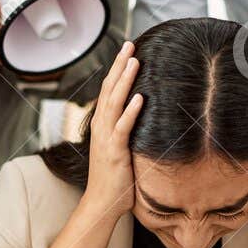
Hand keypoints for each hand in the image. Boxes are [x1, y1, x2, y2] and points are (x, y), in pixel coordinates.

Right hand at [79, 41, 141, 222]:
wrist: (102, 203)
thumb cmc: (115, 178)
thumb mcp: (122, 149)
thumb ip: (128, 132)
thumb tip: (144, 118)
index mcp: (103, 125)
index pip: (109, 90)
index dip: (117, 69)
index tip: (127, 51)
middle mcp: (102, 127)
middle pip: (109, 89)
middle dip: (120, 66)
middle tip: (130, 45)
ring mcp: (106, 138)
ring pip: (114, 103)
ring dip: (125, 81)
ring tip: (135, 61)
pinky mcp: (115, 152)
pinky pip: (123, 128)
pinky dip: (130, 112)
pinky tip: (139, 98)